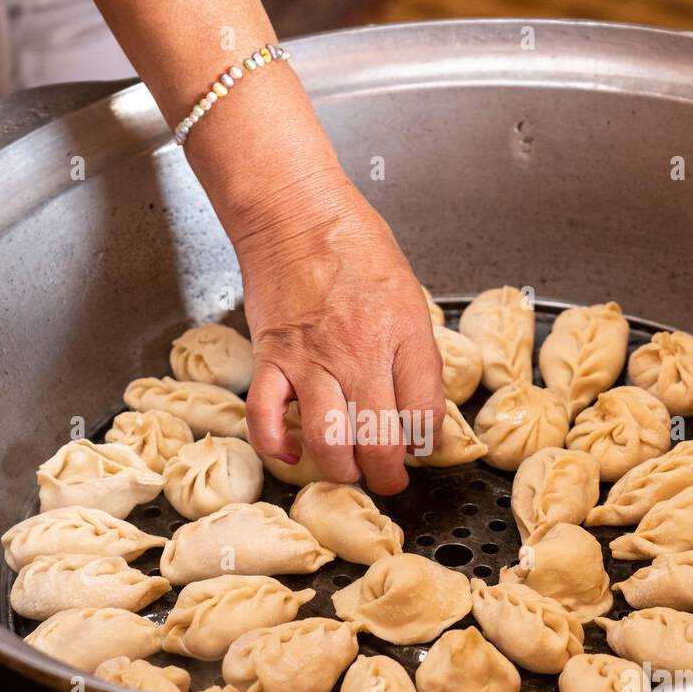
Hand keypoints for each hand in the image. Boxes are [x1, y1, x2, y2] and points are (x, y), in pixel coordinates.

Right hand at [235, 167, 444, 494]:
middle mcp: (360, 353)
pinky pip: (266, 421)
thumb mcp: (409, 293)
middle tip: (387, 480)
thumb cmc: (355, 244)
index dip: (426, 444)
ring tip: (346, 471)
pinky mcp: (271, 358)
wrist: (295, 211)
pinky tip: (292, 453)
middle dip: (387, 477)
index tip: (420, 446)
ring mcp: (311, 360)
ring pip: (328, 443)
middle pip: (380, 442)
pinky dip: (277, 448)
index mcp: (404, 334)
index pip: (425, 415)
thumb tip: (418, 405)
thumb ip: (413, 351)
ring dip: (339, 471)